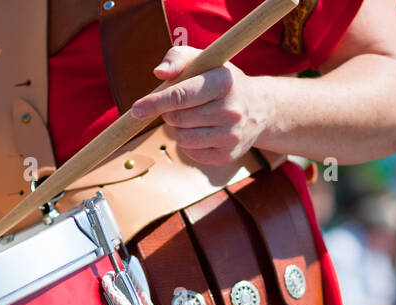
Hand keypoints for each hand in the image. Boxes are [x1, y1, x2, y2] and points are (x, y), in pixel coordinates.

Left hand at [130, 46, 275, 164]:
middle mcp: (230, 110)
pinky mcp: (227, 155)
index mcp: (223, 82)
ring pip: (182, 138)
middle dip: (169, 112)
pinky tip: (201, 132)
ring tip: (192, 118)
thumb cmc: (221, 80)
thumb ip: (177, 57)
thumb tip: (159, 73)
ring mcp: (231, 136)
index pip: (181, 96)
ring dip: (177, 129)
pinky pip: (191, 153)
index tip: (136, 109)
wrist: (259, 109)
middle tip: (179, 106)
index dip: (155, 103)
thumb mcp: (204, 60)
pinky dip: (188, 143)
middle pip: (177, 118)